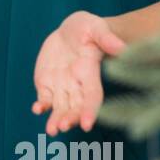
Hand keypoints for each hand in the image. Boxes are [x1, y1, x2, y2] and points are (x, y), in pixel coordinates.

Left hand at [31, 11, 126, 134]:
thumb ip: (107, 39)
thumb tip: (123, 48)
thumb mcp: (96, 28)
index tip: (86, 125)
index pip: (92, 96)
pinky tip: (37, 109)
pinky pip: (44, 98)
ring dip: (56, 118)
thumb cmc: (87, 29)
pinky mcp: (46, 83)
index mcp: (90, 73)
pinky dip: (41, 105)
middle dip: (69, 118)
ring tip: (52, 130)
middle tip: (62, 127)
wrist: (69, 31)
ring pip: (60, 107)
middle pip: (75, 106)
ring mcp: (61, 86)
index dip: (90, 110)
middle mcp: (77, 85)